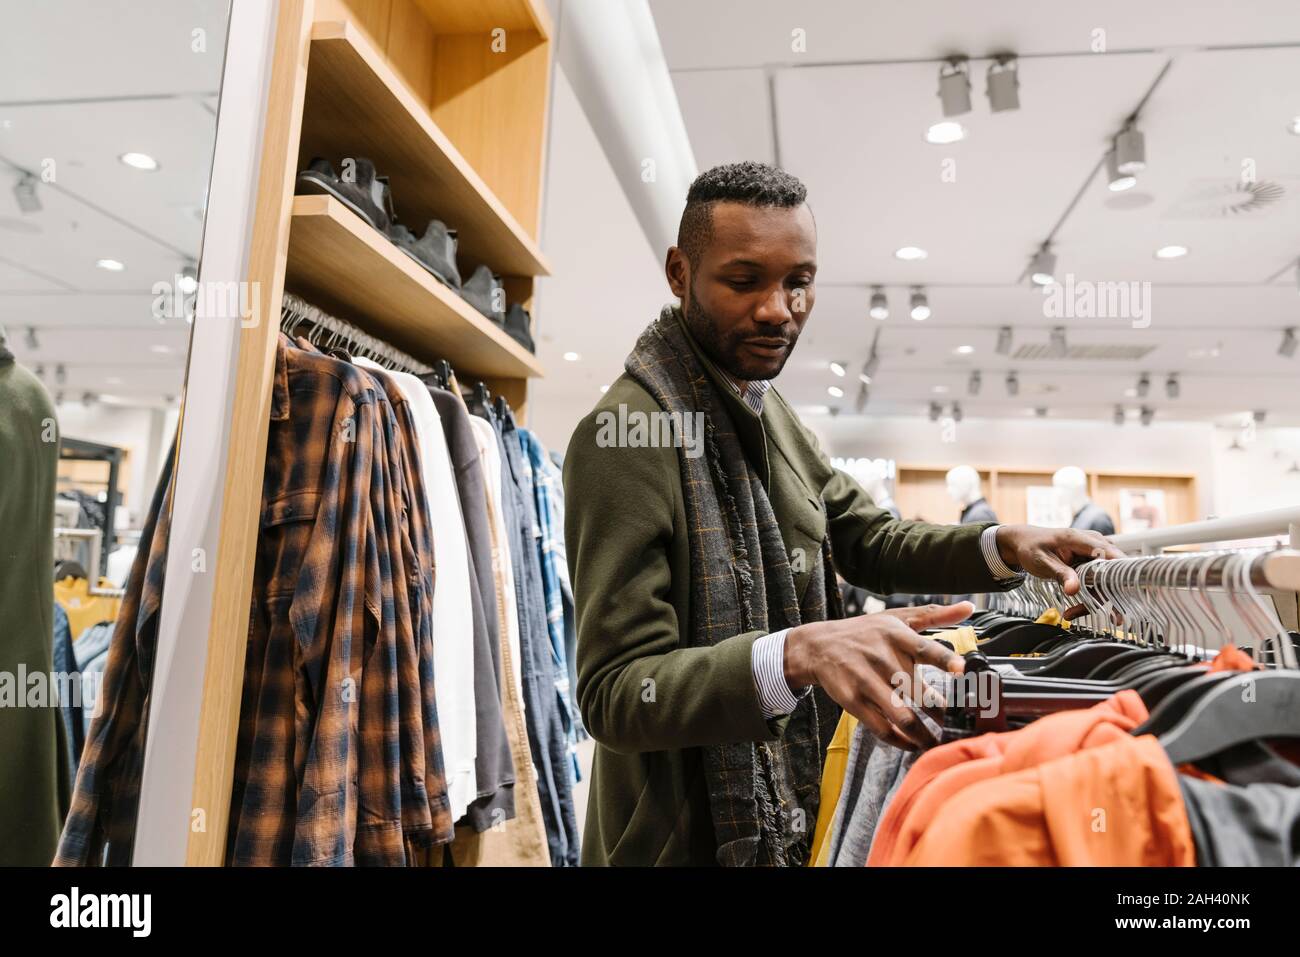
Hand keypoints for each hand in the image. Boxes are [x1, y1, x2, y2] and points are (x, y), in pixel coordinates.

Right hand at [784, 602, 972, 750]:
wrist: (818, 646)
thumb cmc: (864, 633)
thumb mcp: (896, 618)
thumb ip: (934, 615)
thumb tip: (968, 607)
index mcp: (896, 637)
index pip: (924, 648)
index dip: (944, 659)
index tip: (963, 669)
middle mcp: (881, 658)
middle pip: (918, 692)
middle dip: (944, 714)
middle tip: (963, 727)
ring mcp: (866, 682)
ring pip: (902, 716)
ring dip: (924, 735)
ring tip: (941, 745)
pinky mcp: (853, 701)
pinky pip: (882, 729)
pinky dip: (901, 741)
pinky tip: (914, 745)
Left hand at [994, 524, 1124, 615]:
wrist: (1026, 542)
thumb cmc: (1033, 547)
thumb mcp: (1042, 561)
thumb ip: (1060, 574)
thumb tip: (1074, 590)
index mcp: (1081, 539)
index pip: (1111, 553)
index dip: (1123, 573)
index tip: (1127, 593)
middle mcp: (1094, 544)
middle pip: (1113, 571)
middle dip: (1110, 595)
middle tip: (1112, 618)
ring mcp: (1096, 554)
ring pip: (1107, 581)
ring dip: (1096, 600)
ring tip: (1073, 614)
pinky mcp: (1094, 564)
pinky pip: (1098, 583)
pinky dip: (1090, 598)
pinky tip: (1073, 611)